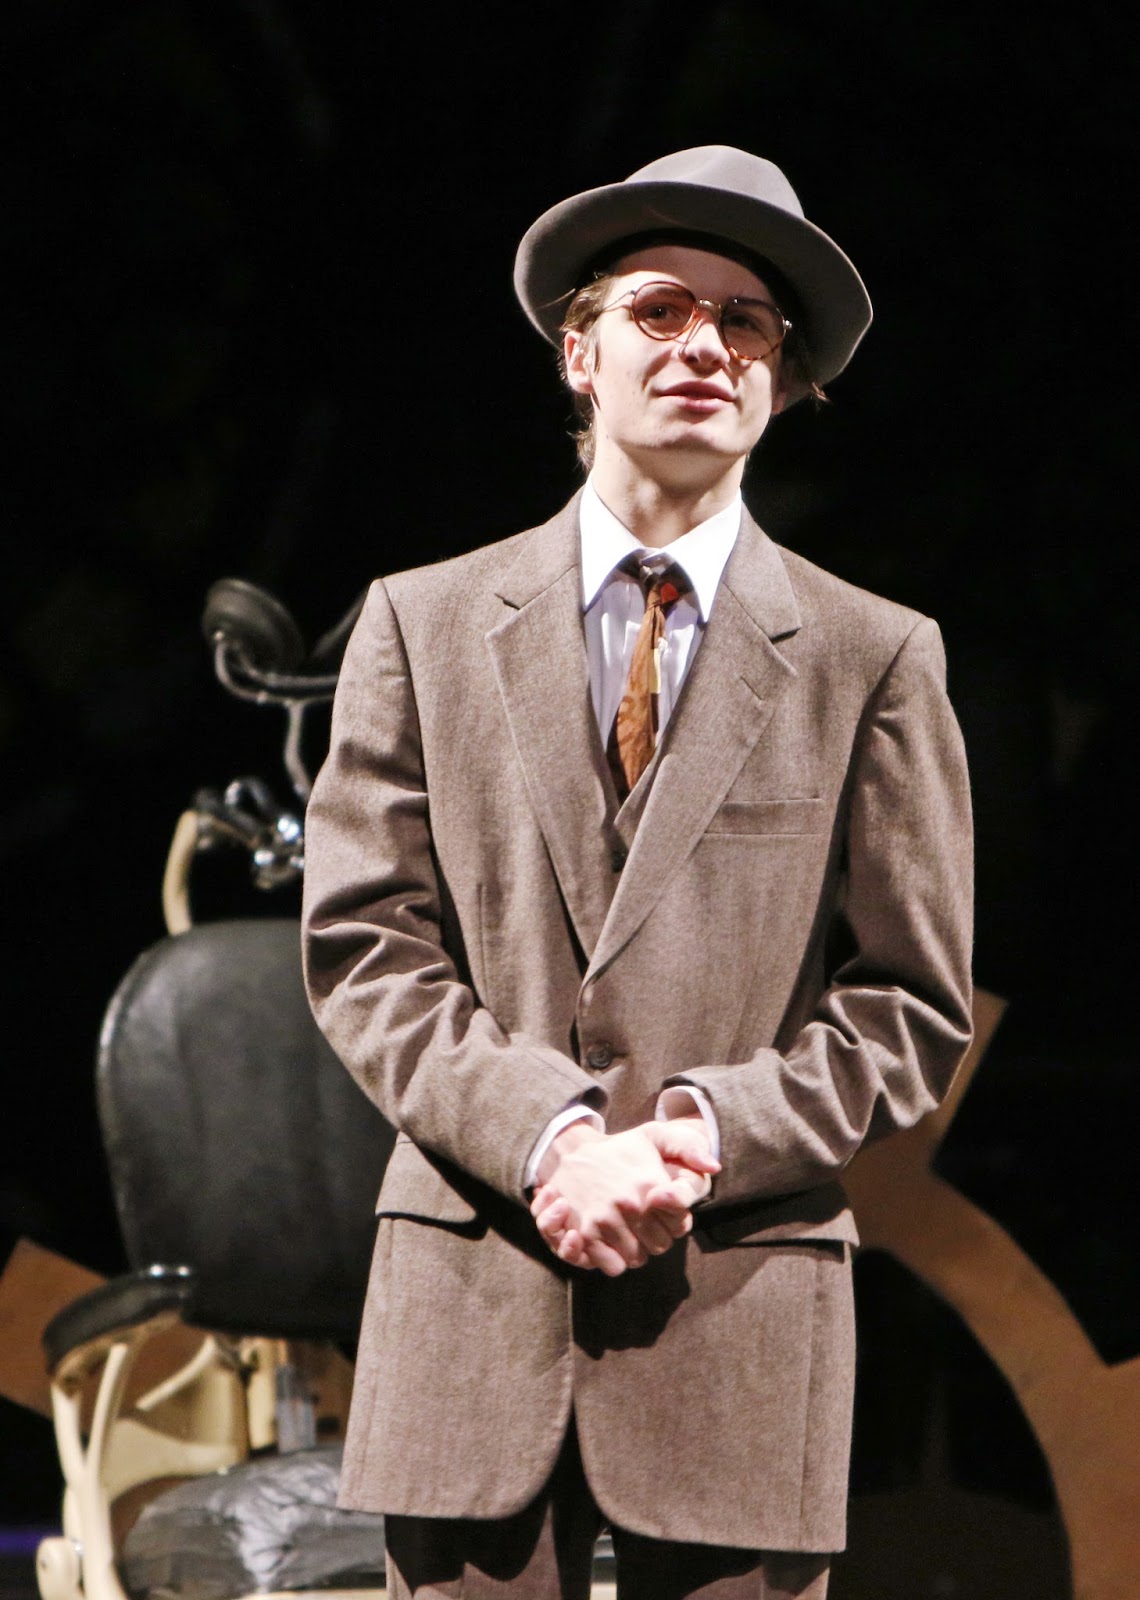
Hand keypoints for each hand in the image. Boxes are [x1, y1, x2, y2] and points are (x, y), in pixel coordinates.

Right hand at [530, 1116, 718, 1275]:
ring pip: (637, 1258)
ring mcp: (605, 1220)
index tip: (664, 1212)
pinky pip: (613, 1266)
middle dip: (657, 1238)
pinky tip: (614, 1242)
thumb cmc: (620, 1148)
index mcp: (650, 1184)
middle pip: (660, 1246)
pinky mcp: (586, 1234)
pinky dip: (616, 1260)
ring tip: (629, 1231)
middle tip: (645, 1224)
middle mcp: (629, 1204)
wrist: (571, 1152)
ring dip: (636, 1250)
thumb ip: (689, 1146)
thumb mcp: (654, 1136)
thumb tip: (715, 1168)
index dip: (676, 1222)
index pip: (681, 1225)